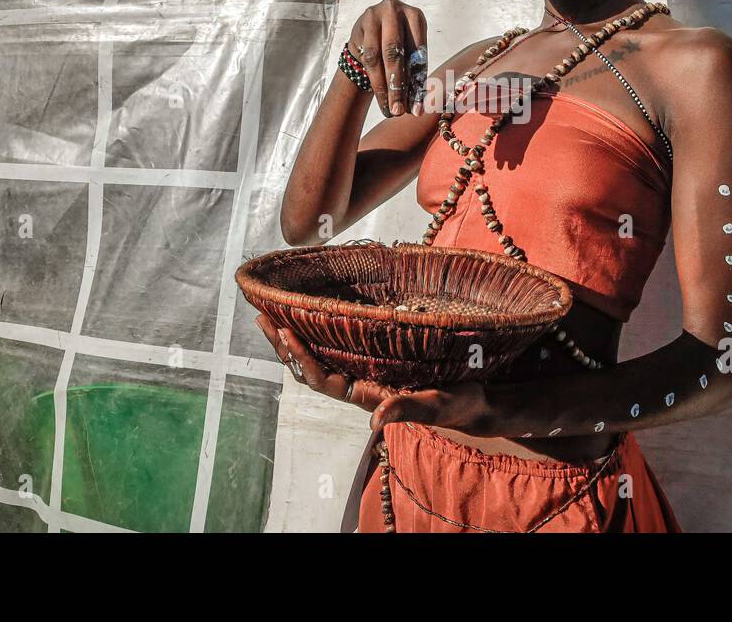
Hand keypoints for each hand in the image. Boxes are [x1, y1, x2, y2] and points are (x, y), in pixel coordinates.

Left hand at [255, 312, 488, 432]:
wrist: (470, 400)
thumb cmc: (455, 403)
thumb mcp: (435, 406)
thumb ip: (407, 411)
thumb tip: (375, 419)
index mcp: (367, 396)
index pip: (322, 380)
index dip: (301, 358)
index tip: (285, 332)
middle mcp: (359, 384)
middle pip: (310, 368)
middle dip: (285, 346)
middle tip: (261, 317)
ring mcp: (364, 371)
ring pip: (318, 356)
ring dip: (293, 337)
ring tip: (270, 314)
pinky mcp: (374, 358)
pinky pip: (336, 346)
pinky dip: (317, 330)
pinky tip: (307, 313)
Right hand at [348, 0, 427, 118]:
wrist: (370, 34)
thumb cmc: (397, 48)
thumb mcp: (410, 57)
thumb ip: (415, 79)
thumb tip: (418, 111)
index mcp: (416, 17)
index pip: (418, 54)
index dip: (417, 84)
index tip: (416, 110)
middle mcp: (395, 10)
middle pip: (396, 53)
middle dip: (398, 86)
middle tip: (399, 112)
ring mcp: (375, 15)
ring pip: (378, 58)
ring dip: (384, 87)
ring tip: (390, 109)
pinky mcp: (361, 24)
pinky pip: (367, 57)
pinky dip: (375, 81)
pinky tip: (381, 98)